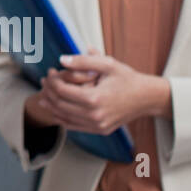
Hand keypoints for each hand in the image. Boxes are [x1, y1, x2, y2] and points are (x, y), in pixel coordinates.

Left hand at [30, 48, 170, 134]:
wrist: (146, 98)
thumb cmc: (127, 79)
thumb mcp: (107, 64)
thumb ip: (83, 61)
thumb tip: (62, 59)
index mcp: (95, 99)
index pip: (62, 91)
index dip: (52, 80)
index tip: (50, 71)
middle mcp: (95, 116)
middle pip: (60, 105)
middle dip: (49, 92)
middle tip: (44, 81)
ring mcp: (97, 126)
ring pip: (65, 118)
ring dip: (51, 106)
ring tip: (44, 95)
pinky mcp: (100, 130)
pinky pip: (75, 126)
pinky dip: (62, 118)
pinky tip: (55, 110)